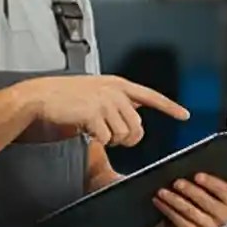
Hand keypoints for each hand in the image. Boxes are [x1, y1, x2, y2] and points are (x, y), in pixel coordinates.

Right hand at [15, 75, 189, 146]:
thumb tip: (133, 124)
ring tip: (95, 129)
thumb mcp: (96, 94)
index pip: (151, 96)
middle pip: (138, 127)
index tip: (185, 115)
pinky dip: (98, 140)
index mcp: (118, 85)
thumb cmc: (66, 99)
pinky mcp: (94, 114)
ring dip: (111, 140)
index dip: (169, 107)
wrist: (41, 97)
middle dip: (127, 138)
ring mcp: (105, 102)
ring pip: (124, 135)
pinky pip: (107, 139)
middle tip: (110, 136)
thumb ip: (117, 104)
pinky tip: (86, 130)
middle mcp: (115, 91)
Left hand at [154, 159, 226, 226]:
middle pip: (205, 203)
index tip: (198, 175)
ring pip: (190, 213)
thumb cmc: (211, 189)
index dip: (211, 185)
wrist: (192, 212)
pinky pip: (179, 222)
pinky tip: (159, 199)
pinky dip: (168, 210)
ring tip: (162, 190)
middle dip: (190, 192)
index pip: (224, 193)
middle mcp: (222, 217)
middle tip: (177, 181)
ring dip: (175, 201)